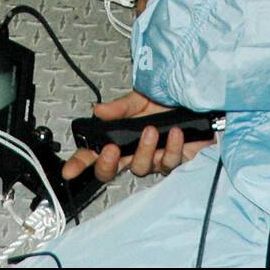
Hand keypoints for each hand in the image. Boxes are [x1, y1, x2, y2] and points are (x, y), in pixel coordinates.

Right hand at [61, 90, 212, 183]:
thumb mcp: (141, 99)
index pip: (94, 153)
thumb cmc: (168, 100)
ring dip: (145, 150)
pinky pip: (170, 163)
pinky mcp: (176, 161)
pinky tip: (176, 133)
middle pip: (111, 171)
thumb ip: (120, 107)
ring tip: (151, 131)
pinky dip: (173, 148)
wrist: (199, 101)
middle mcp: (135, 151)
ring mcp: (154, 158)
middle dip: (106, 164)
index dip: (80, 163)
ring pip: (142, 168)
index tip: (69, 170)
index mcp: (121, 136)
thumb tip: (98, 110)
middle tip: (110, 150)